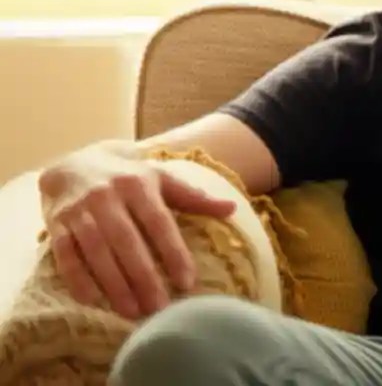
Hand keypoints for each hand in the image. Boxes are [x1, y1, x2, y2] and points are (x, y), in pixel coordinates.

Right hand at [37, 142, 236, 318]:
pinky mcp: (56, 223)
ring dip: (113, 283)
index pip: (159, 222)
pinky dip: (76, 277)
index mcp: (139, 184)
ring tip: (131, 311)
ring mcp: (79, 210)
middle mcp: (107, 196)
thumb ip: (195, 198)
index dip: (173, 252)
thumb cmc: (129, 177)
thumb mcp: (162, 179)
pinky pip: (65, 253)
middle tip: (158, 308)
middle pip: (127, 241)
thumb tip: (233, 208)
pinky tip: (91, 300)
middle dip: (143, 276)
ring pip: (96, 250)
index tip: (187, 282)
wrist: (75, 162)